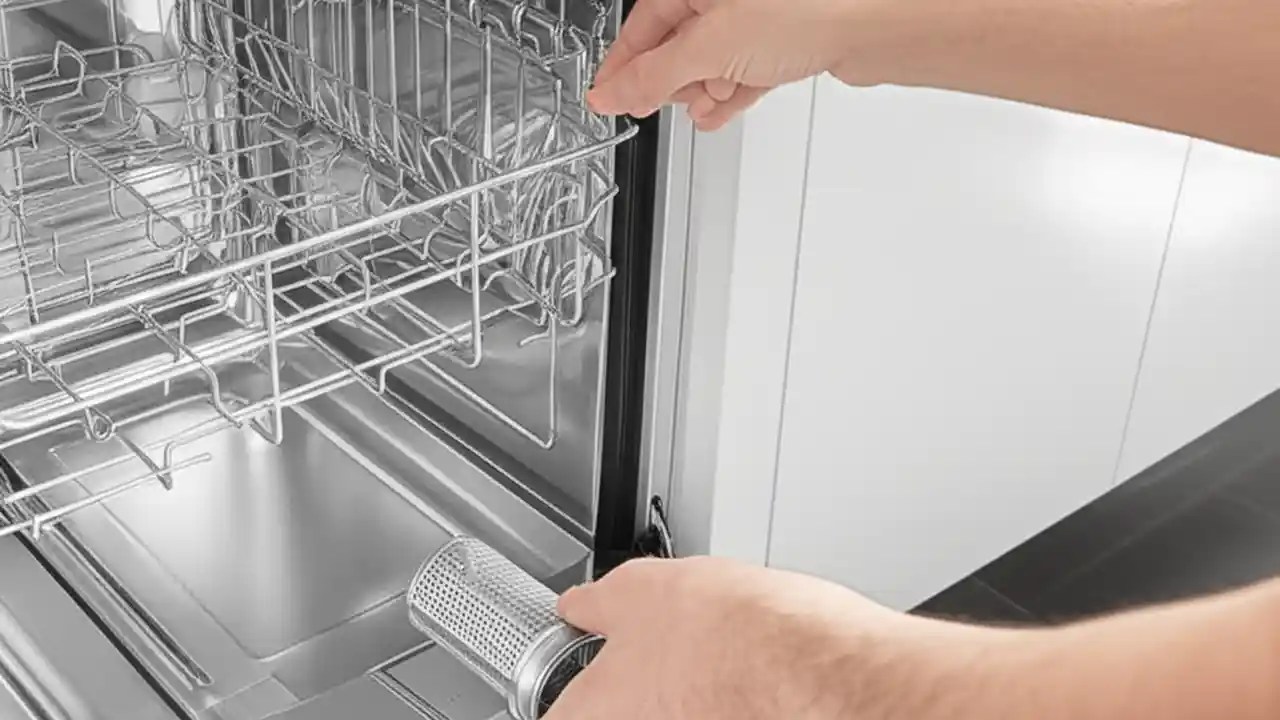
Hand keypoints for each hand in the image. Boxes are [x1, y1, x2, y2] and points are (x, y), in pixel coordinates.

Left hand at [544, 556, 1006, 719]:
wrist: (822, 669)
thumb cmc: (741, 636)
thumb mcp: (644, 587)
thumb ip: (600, 603)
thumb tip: (583, 604)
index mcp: (592, 712)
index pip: (553, 714)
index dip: (568, 689)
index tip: (576, 672)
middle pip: (613, 716)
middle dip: (635, 691)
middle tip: (661, 658)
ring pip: (670, 715)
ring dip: (682, 697)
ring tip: (713, 668)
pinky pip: (717, 714)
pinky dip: (726, 703)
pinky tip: (745, 685)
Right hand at [588, 0, 878, 130]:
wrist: (877, 23)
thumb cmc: (807, 9)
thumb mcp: (710, 48)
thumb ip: (654, 76)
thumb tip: (612, 93)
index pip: (644, 23)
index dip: (623, 64)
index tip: (607, 96)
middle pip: (678, 43)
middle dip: (667, 80)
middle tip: (654, 108)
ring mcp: (759, 17)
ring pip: (713, 59)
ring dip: (701, 91)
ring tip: (700, 110)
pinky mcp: (787, 40)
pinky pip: (744, 68)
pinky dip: (730, 92)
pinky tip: (720, 109)